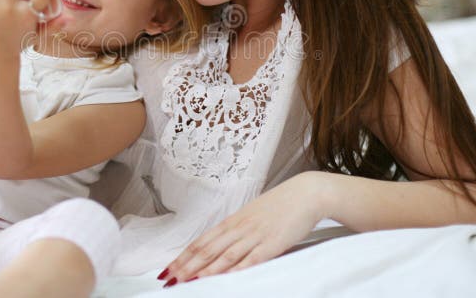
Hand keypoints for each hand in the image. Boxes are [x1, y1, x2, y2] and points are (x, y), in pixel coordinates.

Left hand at [159, 172, 329, 284]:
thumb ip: (236, 230)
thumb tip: (219, 245)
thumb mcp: (252, 215)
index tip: (169, 268)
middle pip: (207, 249)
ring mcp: (255, 235)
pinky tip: (224, 278)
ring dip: (204, 270)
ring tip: (187, 281)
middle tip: (169, 279)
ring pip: (224, 255)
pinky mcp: (272, 243)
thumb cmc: (280, 205)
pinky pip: (251, 259)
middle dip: (186, 266)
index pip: (202, 241)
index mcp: (233, 221)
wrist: (306, 193)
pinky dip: (235, 269)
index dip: (184, 256)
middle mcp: (240, 228)